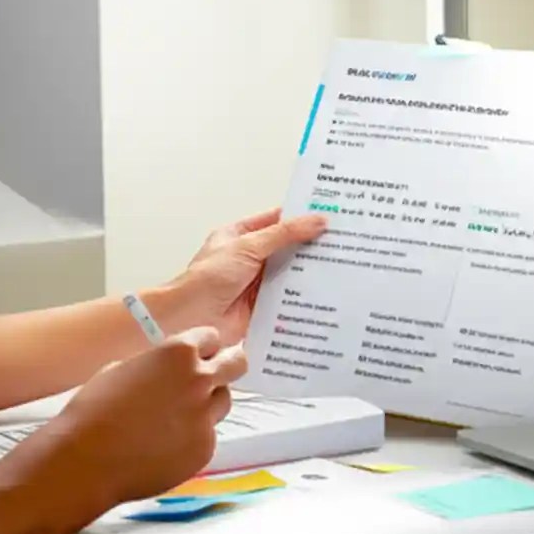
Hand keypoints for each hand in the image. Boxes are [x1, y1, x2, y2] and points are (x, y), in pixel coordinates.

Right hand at [10, 327, 245, 506]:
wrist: (85, 459)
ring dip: (208, 404)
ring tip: (174, 417)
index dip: (203, 346)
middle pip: (236, 363)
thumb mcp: (122, 368)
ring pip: (223, 401)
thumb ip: (157, 363)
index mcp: (178, 353)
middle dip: (227, 366)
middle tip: (215, 375)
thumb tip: (168, 367)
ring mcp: (205, 416)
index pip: (211, 336)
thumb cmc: (94, 413)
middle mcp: (199, 380)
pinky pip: (208, 436)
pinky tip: (164, 444)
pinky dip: (193, 438)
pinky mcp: (205, 447)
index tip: (202, 353)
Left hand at [164, 208, 327, 344]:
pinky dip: (303, 298)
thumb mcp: (248, 247)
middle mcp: (249, 259)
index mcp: (240, 236)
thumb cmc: (207, 280)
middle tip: (342, 241)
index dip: (300, 217)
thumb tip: (317, 220)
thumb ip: (284, 234)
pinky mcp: (262, 307)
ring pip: (289, 274)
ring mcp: (256, 284)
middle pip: (286, 248)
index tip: (328, 214)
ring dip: (309, 273)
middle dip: (310, 246)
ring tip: (342, 265)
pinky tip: (326, 294)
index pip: (276, 221)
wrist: (191, 320)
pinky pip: (287, 299)